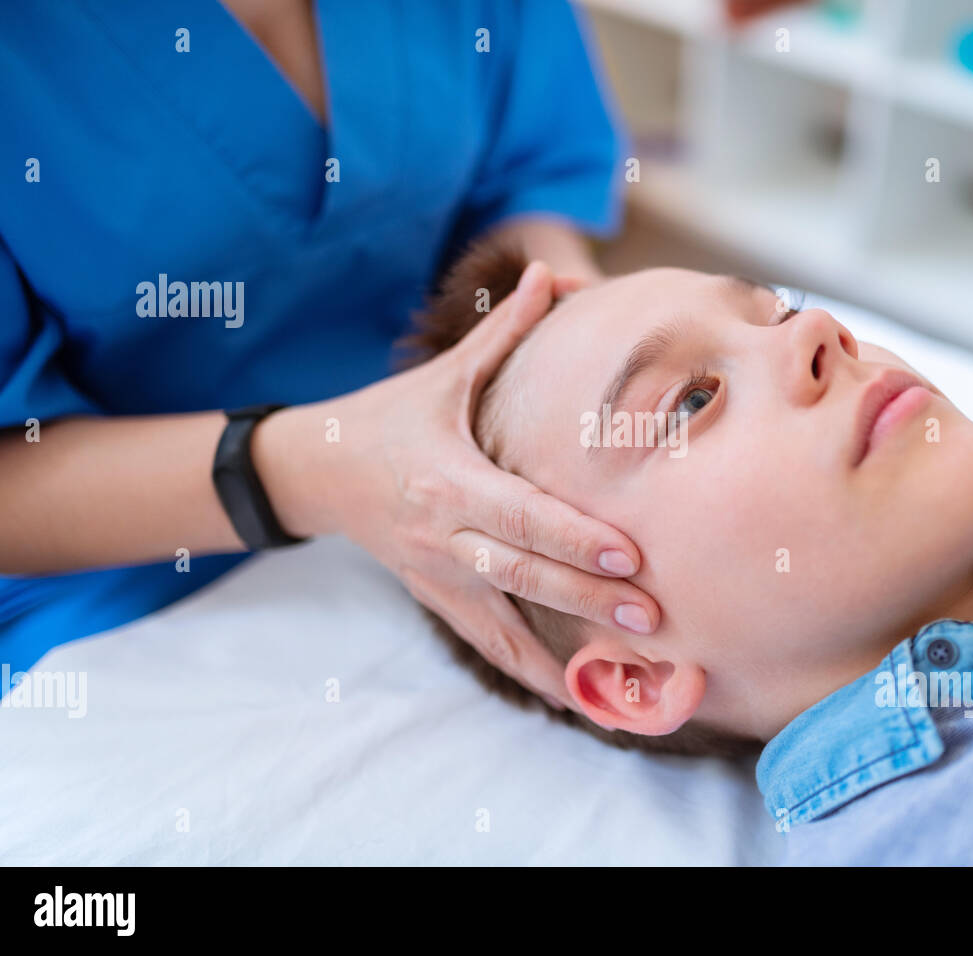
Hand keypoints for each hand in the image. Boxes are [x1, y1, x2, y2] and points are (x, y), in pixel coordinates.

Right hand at [254, 261, 659, 707]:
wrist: (319, 471)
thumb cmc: (391, 416)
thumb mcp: (442, 376)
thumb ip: (503, 334)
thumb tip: (552, 273)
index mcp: (448, 480)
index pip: (519, 515)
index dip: (571, 539)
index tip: (627, 555)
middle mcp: (443, 535)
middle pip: (523, 574)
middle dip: (588, 597)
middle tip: (652, 612)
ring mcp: (440, 575)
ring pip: (510, 620)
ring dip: (569, 647)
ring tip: (630, 669)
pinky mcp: (440, 599)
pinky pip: (492, 645)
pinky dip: (535, 674)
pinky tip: (581, 698)